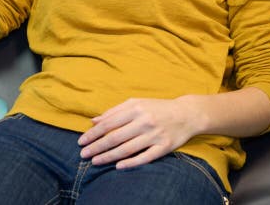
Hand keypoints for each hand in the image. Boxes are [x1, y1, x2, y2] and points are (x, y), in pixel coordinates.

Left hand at [77, 97, 197, 168]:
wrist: (187, 113)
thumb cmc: (157, 108)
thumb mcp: (136, 103)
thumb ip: (114, 111)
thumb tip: (93, 121)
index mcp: (135, 108)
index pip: (108, 123)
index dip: (93, 134)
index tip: (81, 141)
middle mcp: (144, 121)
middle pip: (115, 137)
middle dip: (97, 147)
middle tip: (84, 154)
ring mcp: (155, 135)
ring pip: (127, 149)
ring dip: (109, 157)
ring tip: (95, 161)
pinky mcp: (165, 147)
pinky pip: (145, 157)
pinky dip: (131, 162)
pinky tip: (118, 166)